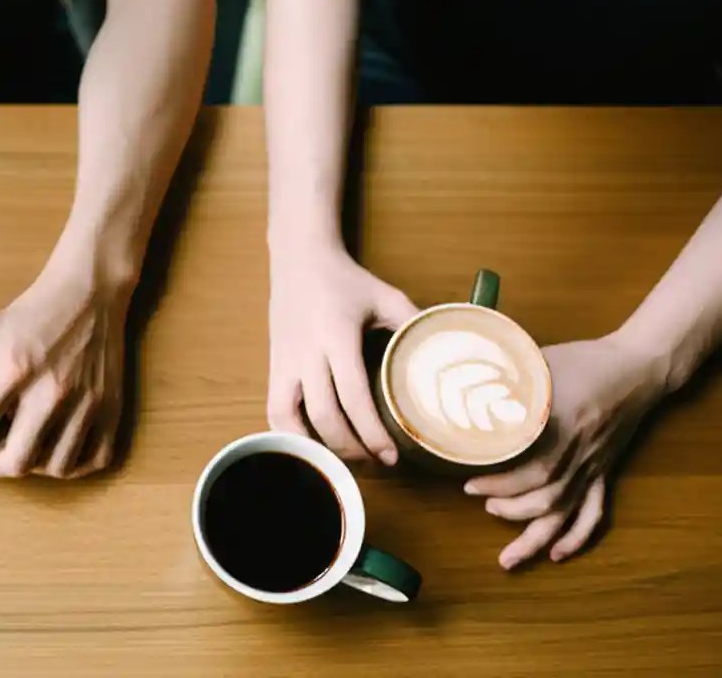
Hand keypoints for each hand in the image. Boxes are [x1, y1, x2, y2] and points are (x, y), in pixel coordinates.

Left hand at [0, 261, 128, 478]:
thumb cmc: (35, 314)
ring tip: (24, 446)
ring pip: (55, 468)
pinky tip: (58, 447)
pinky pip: (94, 460)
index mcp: (11, 369)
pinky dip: (74, 463)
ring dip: (34, 464)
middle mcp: (51, 392)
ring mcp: (87, 404)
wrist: (90, 292)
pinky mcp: (113, 409)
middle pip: (14, 464)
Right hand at [267, 244, 419, 464]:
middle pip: (324, 415)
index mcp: (336, 335)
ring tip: (345, 459)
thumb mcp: (386, 297)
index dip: (372, 432)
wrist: (299, 260)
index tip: (391, 455)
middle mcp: (306, 352)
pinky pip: (274, 411)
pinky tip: (313, 446)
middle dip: (351, 448)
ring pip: (290, 419)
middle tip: (376, 462)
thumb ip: (414, 325)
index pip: (353, 396)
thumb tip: (448, 358)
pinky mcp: (272, 367)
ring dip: (317, 446)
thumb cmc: (346, 281)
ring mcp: (284, 362)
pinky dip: (291, 435)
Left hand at [464, 334, 668, 568]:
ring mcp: (594, 468)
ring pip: (565, 514)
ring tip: (508, 558)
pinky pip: (594, 512)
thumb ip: (507, 379)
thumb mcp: (540, 363)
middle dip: (510, 509)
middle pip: (546, 498)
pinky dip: (577, 537)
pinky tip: (557, 554)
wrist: (638, 367)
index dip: (499, 485)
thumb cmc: (584, 361)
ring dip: (536, 539)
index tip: (468, 484)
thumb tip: (463, 387)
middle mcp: (579, 455)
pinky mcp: (604, 472)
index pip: (531, 469)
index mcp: (563, 427)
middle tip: (481, 504)